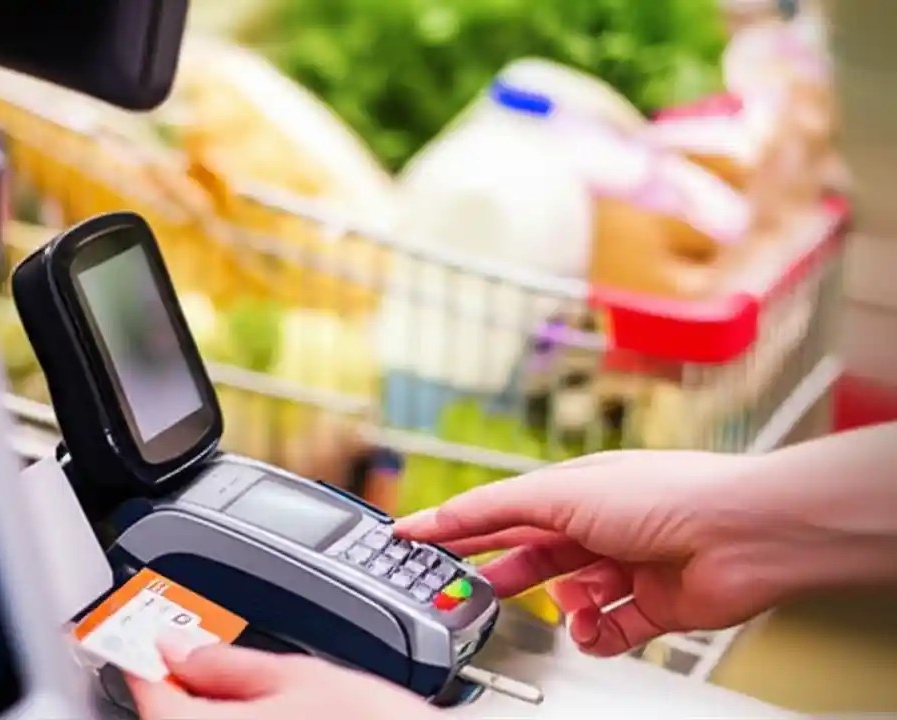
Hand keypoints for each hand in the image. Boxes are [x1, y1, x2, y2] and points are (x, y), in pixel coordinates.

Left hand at [128, 634, 440, 719]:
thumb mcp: (300, 675)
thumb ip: (227, 663)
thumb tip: (177, 646)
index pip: (146, 691)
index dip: (143, 657)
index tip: (144, 637)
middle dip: (178, 690)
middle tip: (200, 659)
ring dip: (208, 710)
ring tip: (246, 692)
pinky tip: (267, 719)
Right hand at [396, 450, 802, 655]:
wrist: (742, 535)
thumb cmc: (663, 494)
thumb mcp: (560, 492)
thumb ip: (495, 508)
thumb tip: (443, 515)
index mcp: (573, 491)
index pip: (500, 511)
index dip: (454, 526)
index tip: (410, 540)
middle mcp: (598, 528)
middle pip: (530, 560)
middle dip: (499, 577)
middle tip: (464, 592)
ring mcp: (625, 569)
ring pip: (569, 600)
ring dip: (564, 608)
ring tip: (572, 606)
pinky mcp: (652, 608)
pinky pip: (608, 632)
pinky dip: (598, 634)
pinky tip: (597, 626)